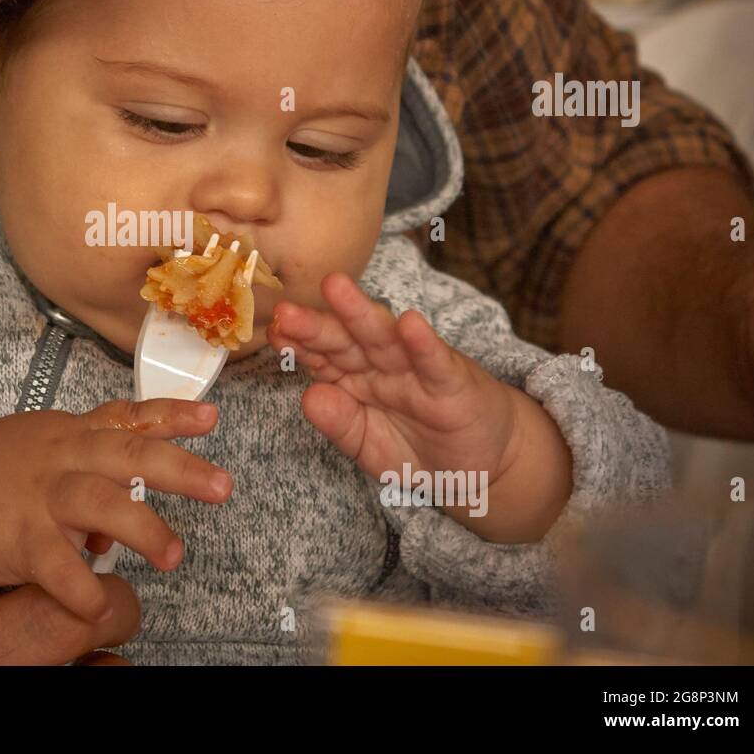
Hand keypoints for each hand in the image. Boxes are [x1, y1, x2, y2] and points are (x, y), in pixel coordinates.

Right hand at [0, 399, 231, 621]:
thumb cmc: (2, 471)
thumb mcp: (52, 449)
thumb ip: (99, 468)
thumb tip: (136, 510)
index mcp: (75, 435)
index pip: (129, 417)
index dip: (172, 415)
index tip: (211, 417)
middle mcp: (63, 459)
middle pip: (126, 454)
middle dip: (178, 469)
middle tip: (221, 486)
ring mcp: (40, 497)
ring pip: (98, 502)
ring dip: (141, 527)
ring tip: (173, 554)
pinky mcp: (18, 538)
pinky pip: (55, 564)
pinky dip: (81, 587)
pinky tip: (99, 604)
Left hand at [268, 273, 524, 481]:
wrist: (483, 465)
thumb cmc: (421, 448)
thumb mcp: (369, 446)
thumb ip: (339, 424)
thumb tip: (307, 398)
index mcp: (356, 379)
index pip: (321, 358)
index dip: (297, 346)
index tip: (271, 333)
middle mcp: (381, 366)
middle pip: (344, 341)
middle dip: (315, 325)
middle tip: (286, 312)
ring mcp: (416, 370)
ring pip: (384, 338)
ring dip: (360, 312)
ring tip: (335, 287)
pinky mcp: (452, 382)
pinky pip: (434, 360)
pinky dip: (422, 342)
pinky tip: (407, 323)